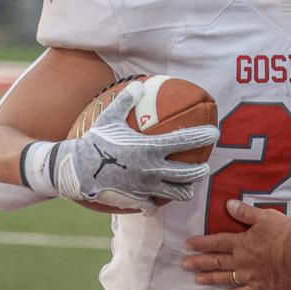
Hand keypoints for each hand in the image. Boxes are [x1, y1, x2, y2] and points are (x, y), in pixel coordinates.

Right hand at [53, 81, 219, 210]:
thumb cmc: (93, 142)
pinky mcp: (137, 200)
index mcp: (150, 148)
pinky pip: (154, 205)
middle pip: (189, 174)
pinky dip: (157, 203)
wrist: (75, 170)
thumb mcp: (109, 118)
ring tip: (188, 186)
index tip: (215, 133)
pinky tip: (156, 201)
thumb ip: (126, 101)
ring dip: (186, 189)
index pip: (184, 141)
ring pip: (177, 193)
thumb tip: (139, 84)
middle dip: (201, 171)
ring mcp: (146, 187)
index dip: (202, 136)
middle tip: (204, 166)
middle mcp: (153, 169)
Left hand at [182, 200, 290, 289]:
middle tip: (184, 265)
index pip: (217, 242)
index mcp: (241, 243)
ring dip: (210, 278)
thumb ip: (246, 212)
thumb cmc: (284, 234)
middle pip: (216, 261)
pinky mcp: (261, 288)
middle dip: (199, 262)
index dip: (201, 243)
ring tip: (197, 280)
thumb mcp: (265, 217)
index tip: (187, 244)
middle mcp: (241, 261)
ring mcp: (250, 276)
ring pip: (225, 278)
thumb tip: (228, 204)